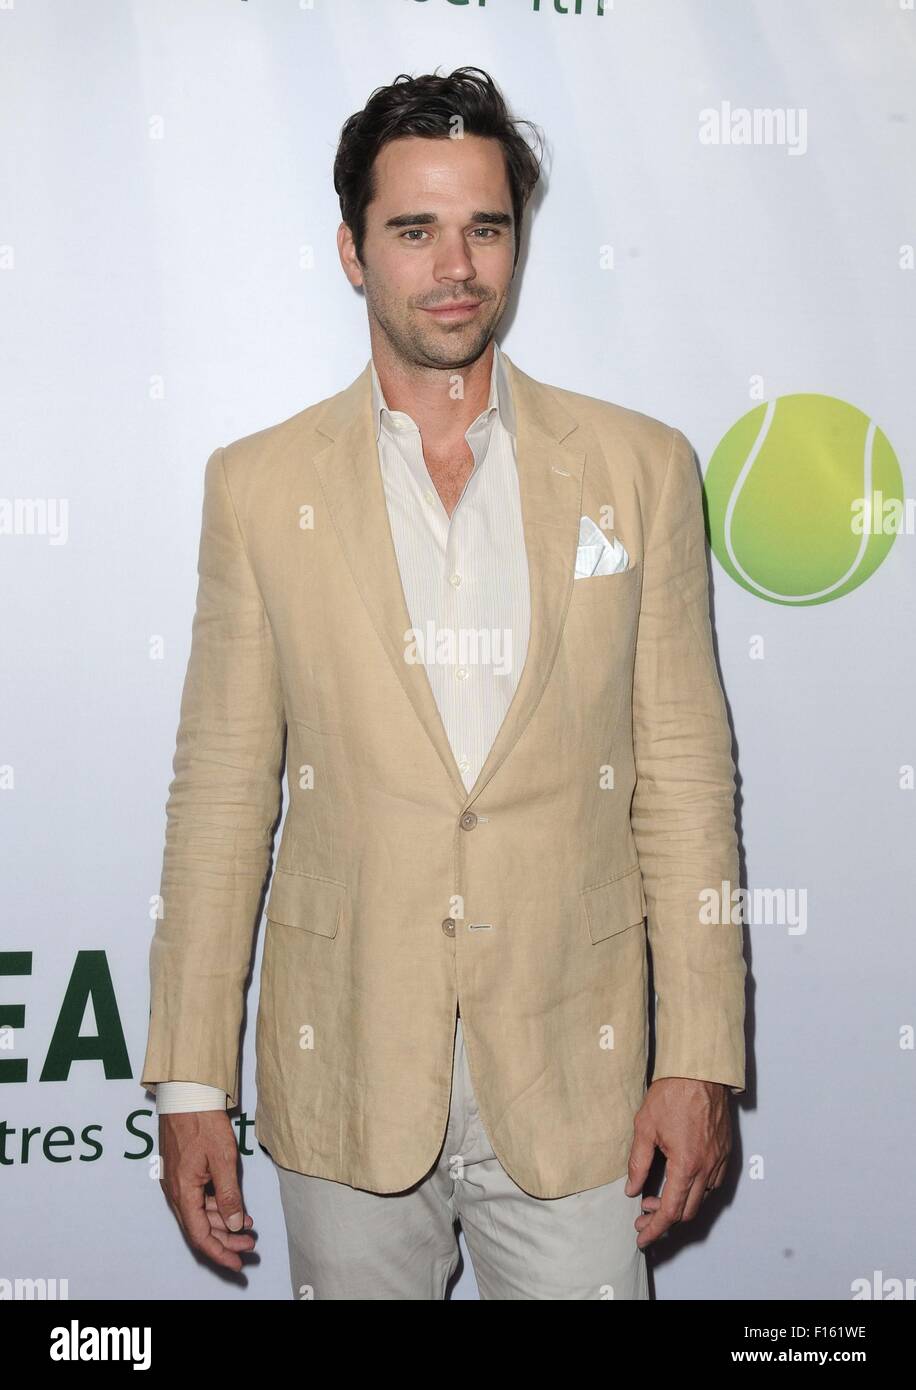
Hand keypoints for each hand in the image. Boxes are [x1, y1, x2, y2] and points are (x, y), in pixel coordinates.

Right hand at [158, 1111, 255, 1271]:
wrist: (186, 1095)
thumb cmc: (203, 1122)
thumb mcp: (222, 1159)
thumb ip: (229, 1195)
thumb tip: (236, 1225)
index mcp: (182, 1192)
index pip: (200, 1236)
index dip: (219, 1253)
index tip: (237, 1264)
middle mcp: (175, 1192)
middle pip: (200, 1229)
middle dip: (226, 1242)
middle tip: (250, 1248)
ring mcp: (177, 1182)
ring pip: (199, 1215)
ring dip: (223, 1225)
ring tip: (248, 1229)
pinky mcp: (182, 1173)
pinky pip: (198, 1200)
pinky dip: (216, 1208)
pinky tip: (235, 1208)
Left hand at [625, 1077, 731, 1248]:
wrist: (699, 1072)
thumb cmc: (671, 1095)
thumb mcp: (644, 1128)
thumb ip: (638, 1163)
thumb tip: (633, 1190)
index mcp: (686, 1164)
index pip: (669, 1211)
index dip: (654, 1229)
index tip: (642, 1238)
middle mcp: (707, 1167)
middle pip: (687, 1211)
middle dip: (664, 1220)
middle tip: (643, 1216)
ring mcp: (719, 1160)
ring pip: (702, 1199)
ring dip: (680, 1205)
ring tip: (656, 1197)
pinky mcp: (725, 1152)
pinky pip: (713, 1183)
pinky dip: (695, 1191)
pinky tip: (679, 1181)